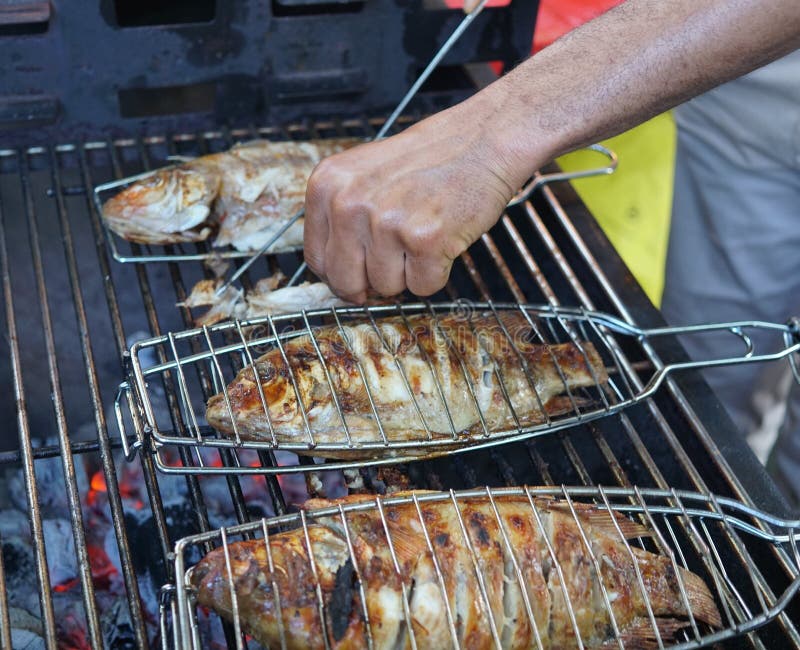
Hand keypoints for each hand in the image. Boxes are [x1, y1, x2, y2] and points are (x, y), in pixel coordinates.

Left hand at [303, 98, 529, 302]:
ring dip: (408, 272)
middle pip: (345, 281)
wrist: (481, 141)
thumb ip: (341, 217)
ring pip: (385, 288)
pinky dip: (436, 272)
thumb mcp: (363, 175)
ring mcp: (386, 222)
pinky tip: (441, 239)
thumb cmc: (428, 160)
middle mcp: (349, 203)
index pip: (317, 258)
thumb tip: (335, 274)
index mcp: (327, 185)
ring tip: (422, 234)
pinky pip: (422, 287)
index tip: (359, 271)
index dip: (341, 273)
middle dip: (371, 280)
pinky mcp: (424, 239)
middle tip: (396, 257)